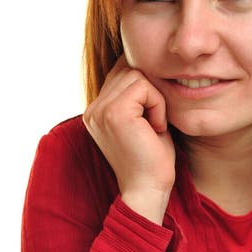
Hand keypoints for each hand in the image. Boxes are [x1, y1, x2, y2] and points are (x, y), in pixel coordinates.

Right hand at [83, 57, 175, 223]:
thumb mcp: (143, 121)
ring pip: (137, 75)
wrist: (148, 190)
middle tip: (154, 126)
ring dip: (156, 100)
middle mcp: (92, 109)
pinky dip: (158, 106)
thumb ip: (138, 95)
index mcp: (96, 111)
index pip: (120, 73)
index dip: (144, 87)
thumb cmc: (153, 159)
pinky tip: (156, 129)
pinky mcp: (114, 112)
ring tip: (154, 128)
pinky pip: (144, 87)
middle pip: (128, 69)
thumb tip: (146, 61)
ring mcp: (100, 110)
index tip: (152, 117)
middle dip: (150, 93)